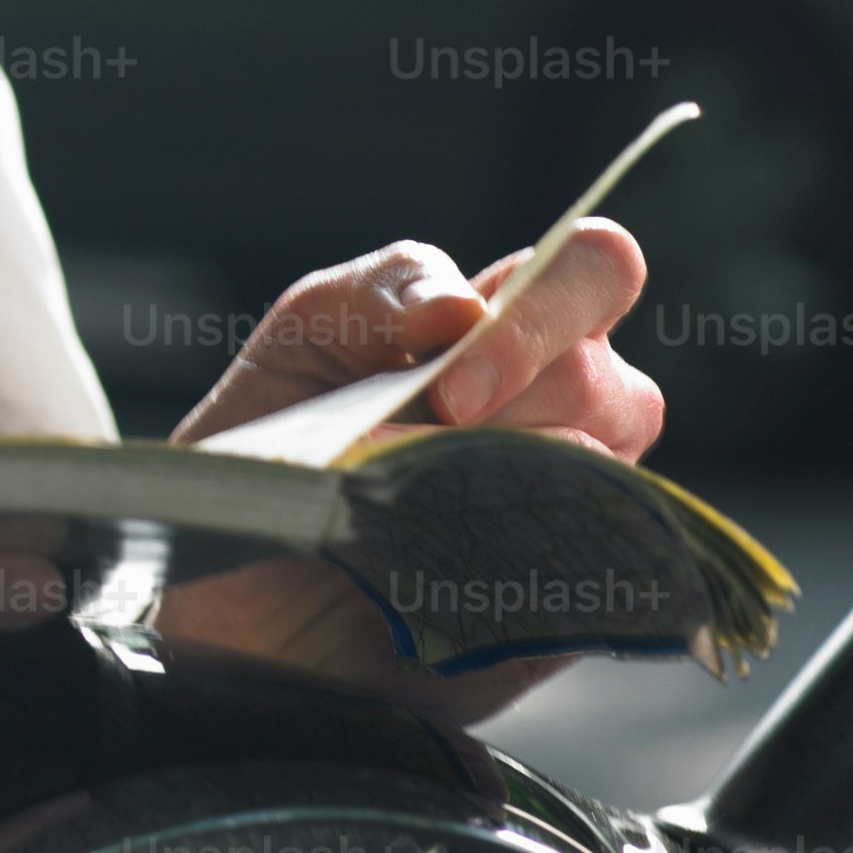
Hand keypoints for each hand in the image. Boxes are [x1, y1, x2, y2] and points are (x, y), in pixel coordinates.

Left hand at [153, 221, 661, 721]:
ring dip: (502, 480)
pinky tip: (447, 563)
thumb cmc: (284, 432)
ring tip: (411, 503)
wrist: (247, 563)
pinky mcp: (574, 585)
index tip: (452, 382)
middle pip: (605, 379)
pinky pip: (595, 561)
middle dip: (508, 406)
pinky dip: (518, 554)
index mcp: (515, 324)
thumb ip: (386, 287)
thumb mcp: (312, 329)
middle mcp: (570, 406)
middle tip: (426, 439)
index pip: (597, 267)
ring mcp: (582, 495)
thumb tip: (462, 305)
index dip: (543, 312)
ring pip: (603, 468)